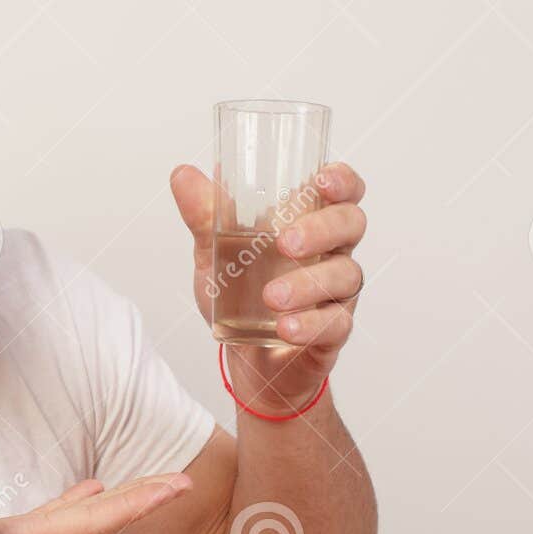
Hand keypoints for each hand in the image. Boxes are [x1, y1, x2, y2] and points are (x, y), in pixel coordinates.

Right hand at [0, 470, 191, 533]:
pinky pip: (57, 527)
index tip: (177, 486)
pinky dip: (81, 507)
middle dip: (142, 501)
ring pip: (81, 527)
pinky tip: (87, 492)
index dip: (136, 503)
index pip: (91, 525)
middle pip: (98, 526)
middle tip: (185, 478)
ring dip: (119, 505)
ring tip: (150, 482)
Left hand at [170, 161, 366, 415]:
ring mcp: (337, 293)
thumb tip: (181, 173)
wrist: (244, 359)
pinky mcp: (333, 331)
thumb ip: (203, 216)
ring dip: (308, 283)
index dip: (343, 181)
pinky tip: (285, 327)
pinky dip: (310, 324)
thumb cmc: (240, 295)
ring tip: (271, 295)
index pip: (344, 193)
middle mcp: (333, 254)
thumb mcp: (215, 254)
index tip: (323, 180)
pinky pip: (336, 323)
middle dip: (321, 229)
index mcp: (312, 225)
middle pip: (351, 225)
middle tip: (284, 242)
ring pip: (346, 276)